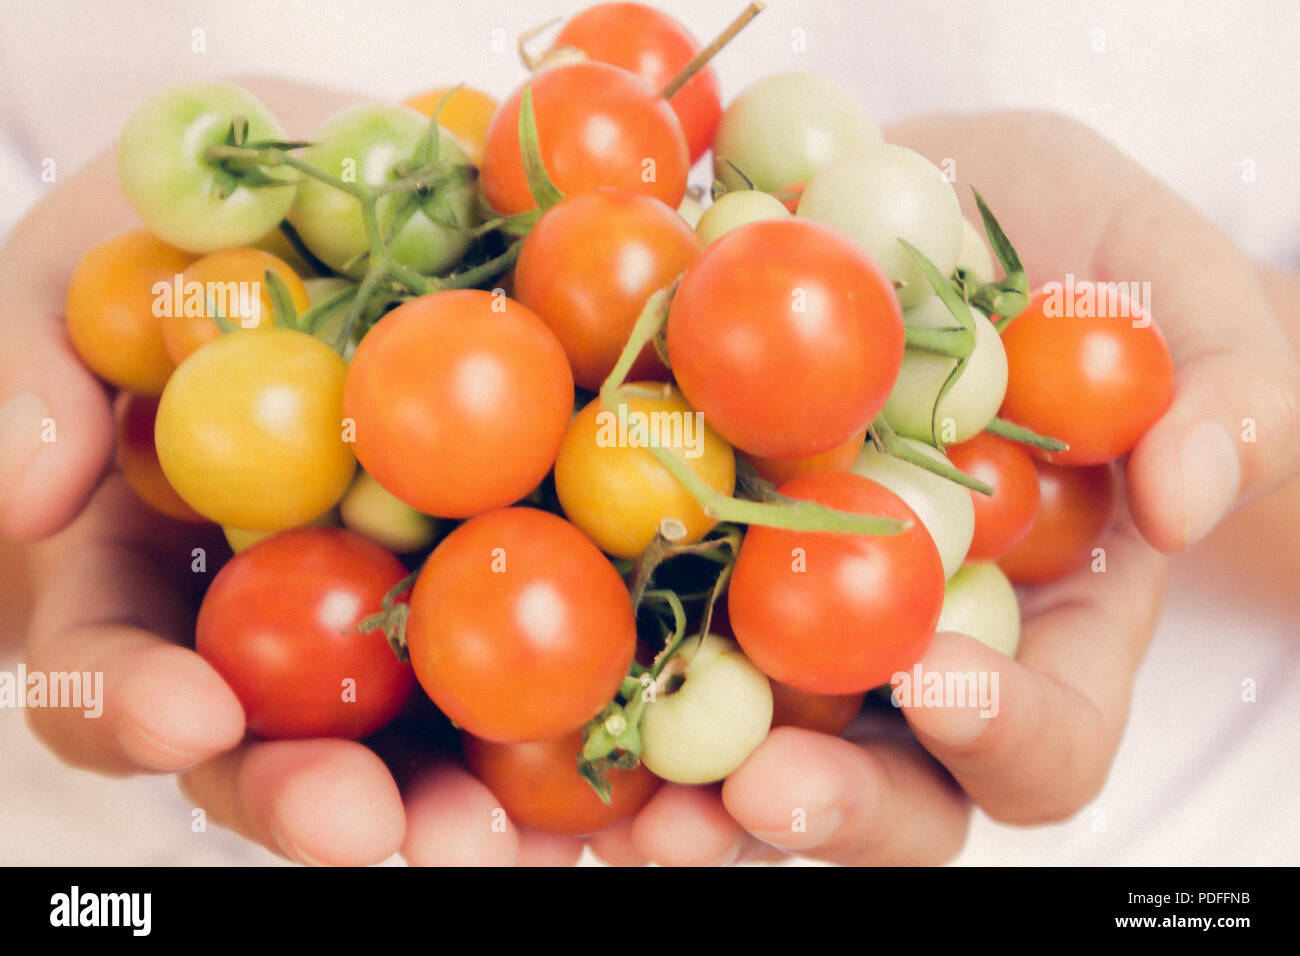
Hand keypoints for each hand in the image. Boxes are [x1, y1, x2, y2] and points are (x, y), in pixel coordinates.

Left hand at [608, 110, 1299, 861]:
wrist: (913, 199)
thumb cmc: (1067, 248)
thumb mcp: (1170, 291)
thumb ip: (1220, 387)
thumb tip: (1190, 493)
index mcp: (1044, 630)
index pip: (1046, 741)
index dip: (1006, 739)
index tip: (941, 682)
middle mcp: (909, 655)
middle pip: (883, 792)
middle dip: (822, 813)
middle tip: (754, 798)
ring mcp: (790, 619)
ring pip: (741, 755)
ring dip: (678, 802)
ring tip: (620, 813)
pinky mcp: (685, 561)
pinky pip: (629, 642)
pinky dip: (581, 677)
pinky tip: (518, 691)